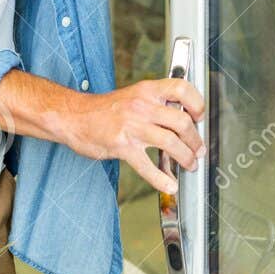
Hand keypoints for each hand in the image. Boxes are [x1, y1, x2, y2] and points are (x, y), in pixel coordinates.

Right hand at [62, 77, 206, 194]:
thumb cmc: (103, 110)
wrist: (73, 117)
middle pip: (182, 121)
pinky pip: (148, 166)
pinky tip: (169, 185)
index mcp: (146, 90)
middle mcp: (141, 106)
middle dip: (195, 140)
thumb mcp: (132, 96)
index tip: (200, 116)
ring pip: (171, 143)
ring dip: (186, 158)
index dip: (197, 102)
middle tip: (198, 150)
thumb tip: (182, 121)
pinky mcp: (122, 146)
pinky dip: (162, 179)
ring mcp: (132, 126)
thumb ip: (155, 105)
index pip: (181, 89)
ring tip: (189, 165)